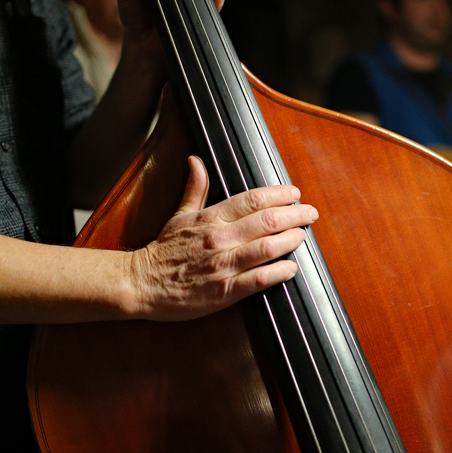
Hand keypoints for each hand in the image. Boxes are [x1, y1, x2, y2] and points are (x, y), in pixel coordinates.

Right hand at [128, 157, 317, 320]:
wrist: (141, 284)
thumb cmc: (162, 251)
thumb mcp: (179, 215)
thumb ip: (195, 189)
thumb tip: (195, 161)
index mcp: (211, 218)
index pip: (252, 199)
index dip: (279, 194)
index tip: (294, 193)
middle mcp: (220, 239)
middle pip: (267, 220)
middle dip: (295, 214)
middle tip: (310, 213)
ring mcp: (223, 265)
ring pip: (267, 248)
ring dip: (291, 240)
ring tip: (302, 236)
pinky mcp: (225, 291)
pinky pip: (260, 280)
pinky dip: (279, 272)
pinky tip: (291, 268)